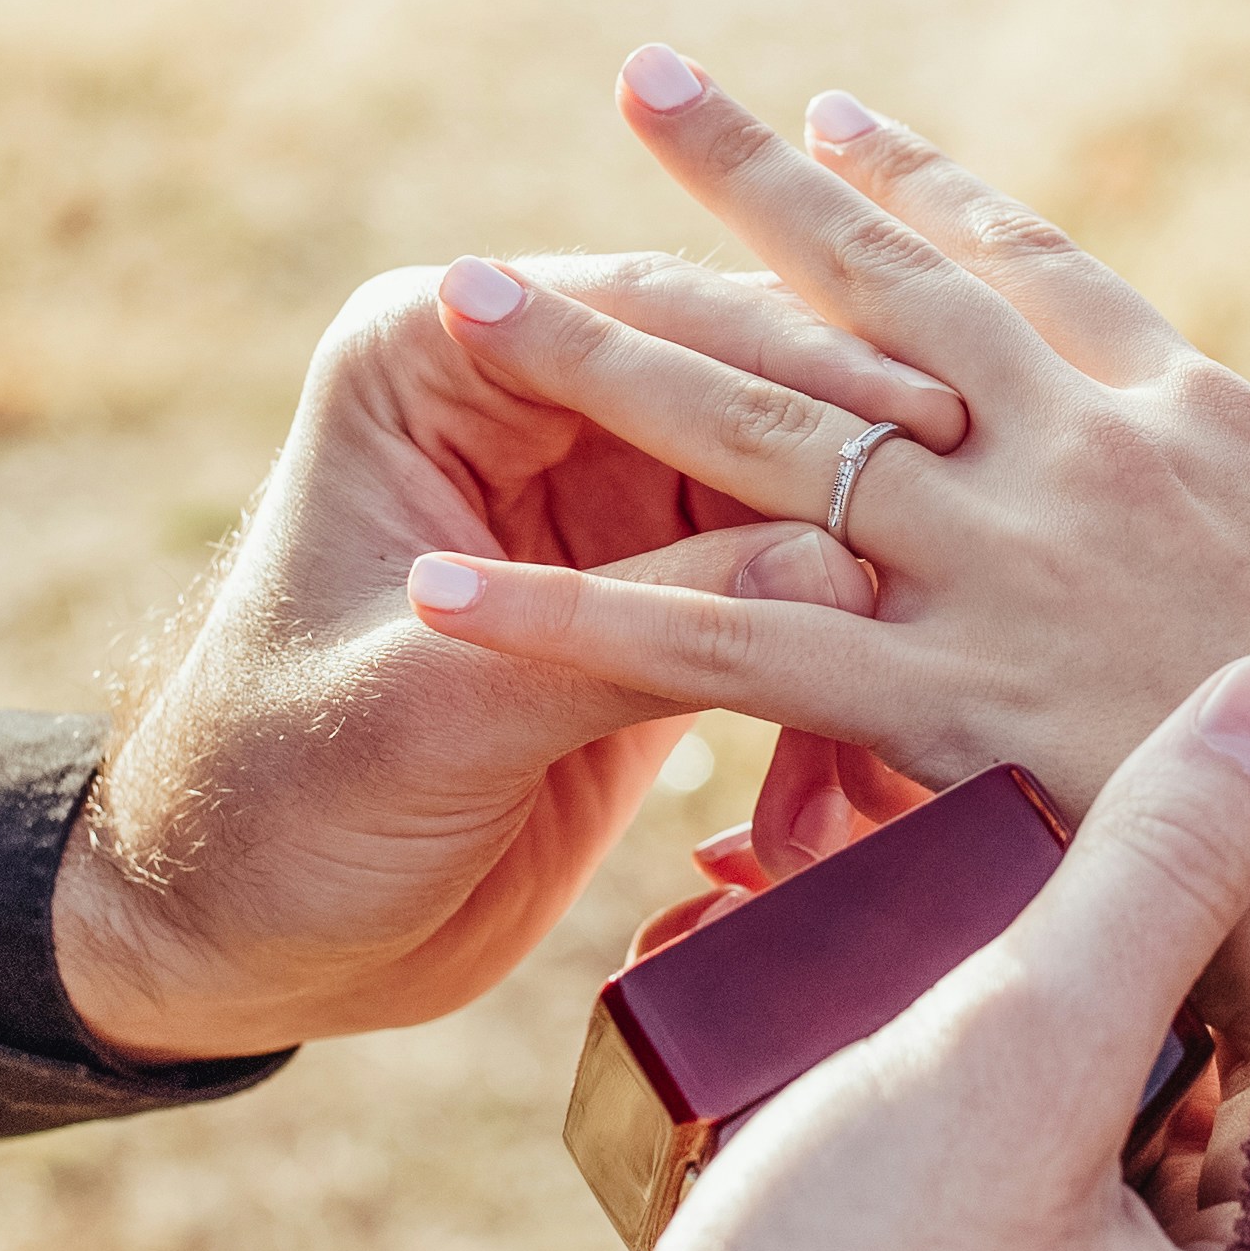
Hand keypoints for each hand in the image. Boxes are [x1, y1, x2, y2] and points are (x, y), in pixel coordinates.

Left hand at [49, 254, 964, 1060]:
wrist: (238, 935)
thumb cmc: (277, 799)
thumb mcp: (440, 713)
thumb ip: (632, 632)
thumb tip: (837, 568)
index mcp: (438, 358)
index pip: (645, 314)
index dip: (793, 366)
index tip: (928, 423)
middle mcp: (527, 400)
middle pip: (737, 385)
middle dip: (863, 445)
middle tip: (1011, 489)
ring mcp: (596, 502)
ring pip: (783, 486)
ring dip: (873, 548)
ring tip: (1005, 592)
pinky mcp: (651, 604)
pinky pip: (785, 590)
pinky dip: (847, 637)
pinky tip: (933, 689)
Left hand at [393, 52, 1249, 1048]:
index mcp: (1191, 414)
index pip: (1023, 266)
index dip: (916, 186)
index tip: (822, 114)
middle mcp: (1074, 459)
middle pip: (868, 295)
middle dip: (738, 187)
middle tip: (636, 80)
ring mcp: (1000, 571)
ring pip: (762, 439)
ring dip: (603, 359)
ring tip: (463, 288)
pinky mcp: (940, 698)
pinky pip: (719, 651)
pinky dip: (573, 623)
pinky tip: (446, 592)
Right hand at [468, 657, 1249, 1250]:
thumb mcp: (1010, 1054)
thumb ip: (1155, 874)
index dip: (1245, 938)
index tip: (1173, 822)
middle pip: (1181, 1145)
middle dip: (1091, 1003)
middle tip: (1010, 870)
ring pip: (1057, 1198)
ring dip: (984, 1077)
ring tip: (899, 950)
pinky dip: (914, 1171)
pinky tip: (829, 1081)